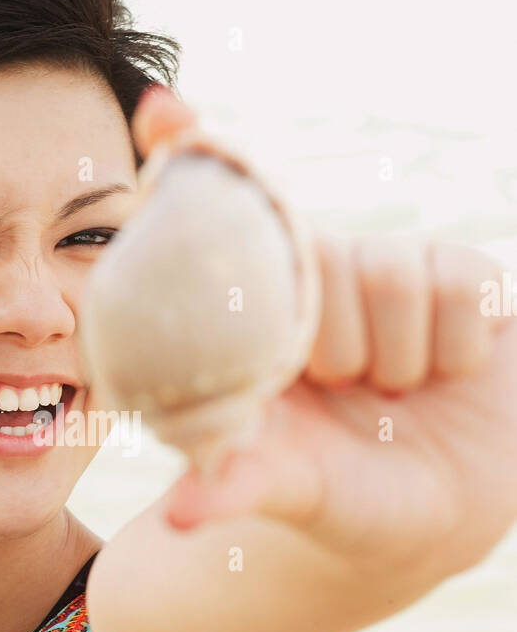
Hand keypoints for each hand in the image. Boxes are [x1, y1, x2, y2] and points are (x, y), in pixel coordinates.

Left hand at [132, 87, 516, 578]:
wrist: (434, 520)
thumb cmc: (337, 498)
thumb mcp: (284, 489)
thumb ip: (233, 487)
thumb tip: (177, 516)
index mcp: (260, 310)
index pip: (226, 213)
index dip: (198, 153)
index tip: (163, 111)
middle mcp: (322, 279)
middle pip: (319, 250)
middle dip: (331, 343)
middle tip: (340, 391)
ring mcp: (394, 275)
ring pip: (394, 270)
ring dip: (396, 356)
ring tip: (392, 393)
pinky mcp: (468, 283)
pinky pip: (461, 282)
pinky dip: (453, 346)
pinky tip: (447, 374)